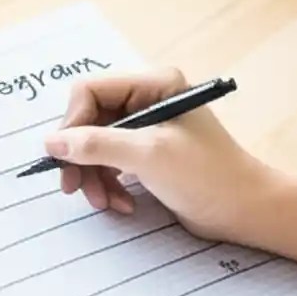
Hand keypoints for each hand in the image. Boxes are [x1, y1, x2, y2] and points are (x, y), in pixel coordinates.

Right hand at [43, 67, 269, 241]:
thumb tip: (51, 143)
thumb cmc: (207, 176)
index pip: (89, 92)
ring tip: (104, 202)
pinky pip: (108, 162)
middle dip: (81, 158)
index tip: (64, 158)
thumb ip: (96, 145)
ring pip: (93, 145)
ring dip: (92, 176)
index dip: (72, 125)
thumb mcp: (147, 156)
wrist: (245, 210)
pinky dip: (107, 184)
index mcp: (153, 85)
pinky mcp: (145, 152)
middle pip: (87, 121)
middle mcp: (147, 99)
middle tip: (73, 188)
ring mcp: (145, 127)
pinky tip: (120, 203)